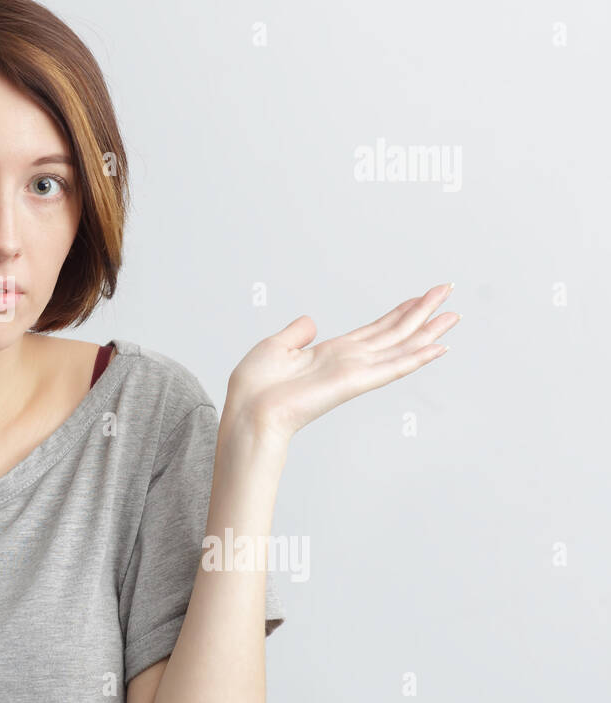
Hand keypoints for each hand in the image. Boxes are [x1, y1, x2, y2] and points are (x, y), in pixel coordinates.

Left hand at [225, 282, 459, 442]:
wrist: (248, 410)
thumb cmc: (255, 387)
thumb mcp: (275, 347)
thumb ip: (297, 334)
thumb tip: (311, 322)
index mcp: (332, 352)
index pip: (375, 329)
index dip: (400, 312)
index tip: (421, 297)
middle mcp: (349, 361)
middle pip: (396, 333)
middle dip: (424, 313)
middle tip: (449, 292)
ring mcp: (355, 372)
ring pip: (401, 346)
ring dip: (429, 330)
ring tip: (454, 313)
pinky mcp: (354, 382)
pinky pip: (392, 367)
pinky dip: (416, 358)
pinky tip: (439, 348)